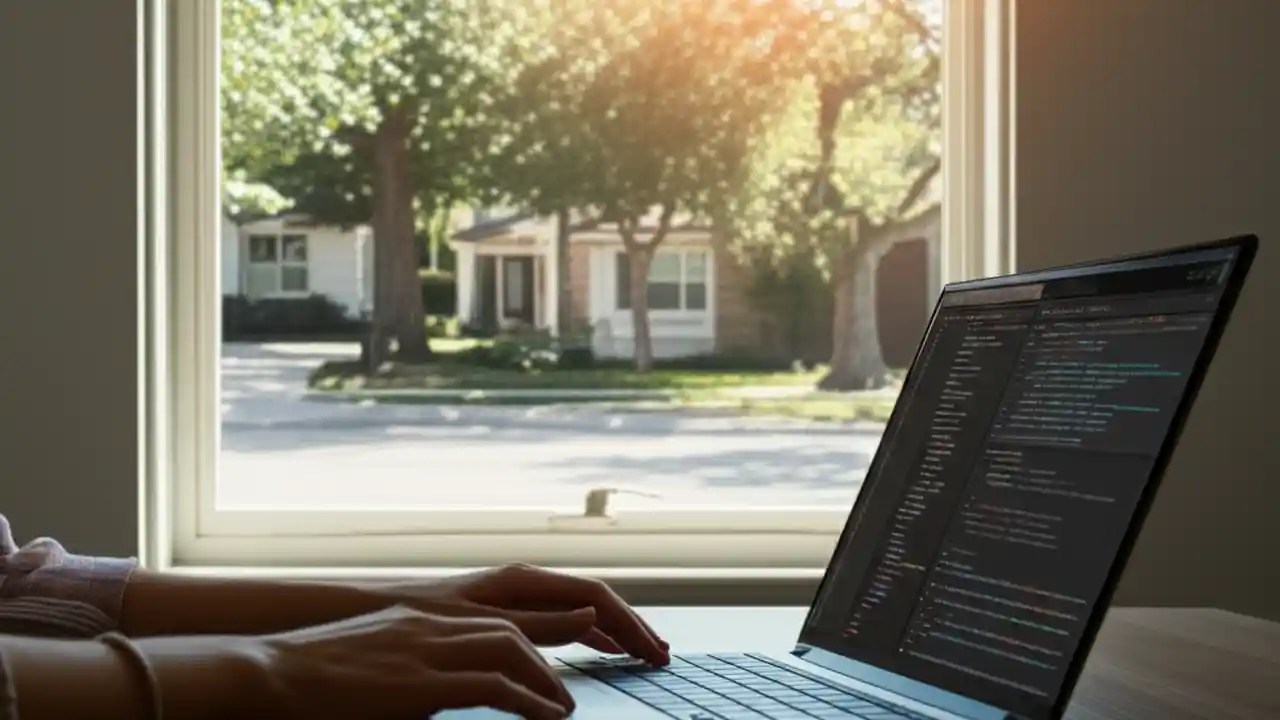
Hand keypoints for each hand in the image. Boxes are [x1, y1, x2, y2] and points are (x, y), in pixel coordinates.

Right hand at [250, 604, 572, 719]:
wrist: (268, 675)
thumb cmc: (306, 680)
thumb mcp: (367, 666)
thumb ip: (404, 673)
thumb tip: (420, 695)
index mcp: (415, 619)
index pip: (488, 616)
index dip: (530, 630)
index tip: (557, 647)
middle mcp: (427, 625)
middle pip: (509, 627)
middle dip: (547, 653)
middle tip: (562, 690)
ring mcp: (424, 650)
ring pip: (509, 649)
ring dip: (543, 679)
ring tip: (562, 709)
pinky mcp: (419, 683)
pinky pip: (492, 687)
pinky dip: (527, 701)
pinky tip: (546, 718)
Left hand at [390, 563, 669, 664]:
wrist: (367, 613)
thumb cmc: (418, 617)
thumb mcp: (482, 626)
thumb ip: (539, 624)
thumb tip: (593, 615)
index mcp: (522, 581)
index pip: (595, 597)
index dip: (629, 625)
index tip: (653, 651)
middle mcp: (523, 584)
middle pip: (593, 601)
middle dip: (629, 628)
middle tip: (660, 657)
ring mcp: (514, 597)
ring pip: (578, 612)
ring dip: (611, 633)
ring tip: (639, 655)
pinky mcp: (502, 614)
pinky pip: (558, 622)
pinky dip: (585, 637)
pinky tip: (597, 652)